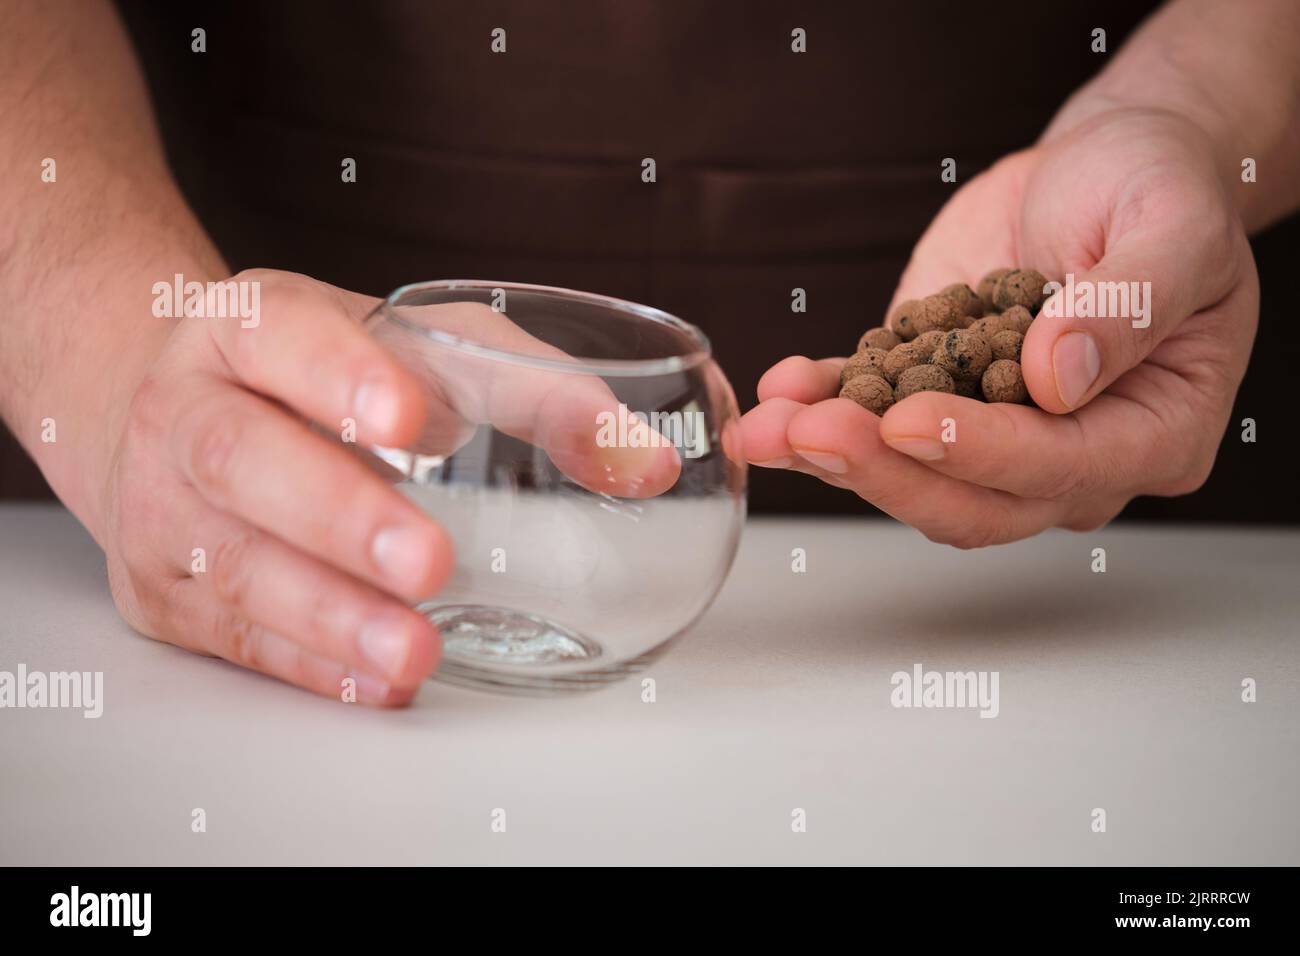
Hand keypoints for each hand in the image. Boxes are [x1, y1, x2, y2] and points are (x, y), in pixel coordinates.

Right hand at [101, 269, 680, 705]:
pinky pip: (234, 635)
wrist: (179, 414)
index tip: (409, 417)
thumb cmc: (323, 379)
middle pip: (243, 458)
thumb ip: (537, 393)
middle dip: (339, 514)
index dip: (336, 375)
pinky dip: (311, 663)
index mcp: (247, 328)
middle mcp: (186, 411)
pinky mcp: (165, 592)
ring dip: (329, 617)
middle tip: (428, 561)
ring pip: (232, 565)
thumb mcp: (420, 353)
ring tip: (414, 652)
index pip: (279, 334)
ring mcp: (161, 506)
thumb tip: (646, 463)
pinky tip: (377, 680)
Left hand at [741, 108, 1257, 546]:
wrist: (1098, 167)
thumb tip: (1057, 380)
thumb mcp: (1174, 227)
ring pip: (910, 473)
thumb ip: (1129, 305)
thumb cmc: (1160, 190)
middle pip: (971, 500)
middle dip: (883, 471)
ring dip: (832, 453)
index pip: (1057, 466)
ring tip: (766, 425)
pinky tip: (780, 388)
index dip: (976, 452)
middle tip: (809, 433)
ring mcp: (995, 436)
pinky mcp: (933, 395)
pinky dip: (822, 406)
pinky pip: (872, 418)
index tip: (906, 420)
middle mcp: (1072, 457)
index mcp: (1153, 434)